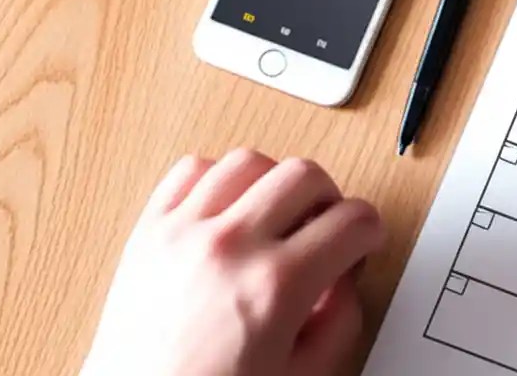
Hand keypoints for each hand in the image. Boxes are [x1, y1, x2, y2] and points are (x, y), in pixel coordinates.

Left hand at [83, 150, 384, 375]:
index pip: (351, 220)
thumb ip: (340, 320)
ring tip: (276, 214)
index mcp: (276, 286)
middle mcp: (231, 246)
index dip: (369, 229)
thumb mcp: (302, 373)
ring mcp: (184, 232)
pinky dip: (217, 179)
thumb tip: (345, 277)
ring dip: (274, 183)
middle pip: (304, 175)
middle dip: (329, 198)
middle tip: (325, 226)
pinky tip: (228, 208)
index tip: (363, 239)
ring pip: (249, 161)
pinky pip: (190, 170)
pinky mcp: (148, 231)